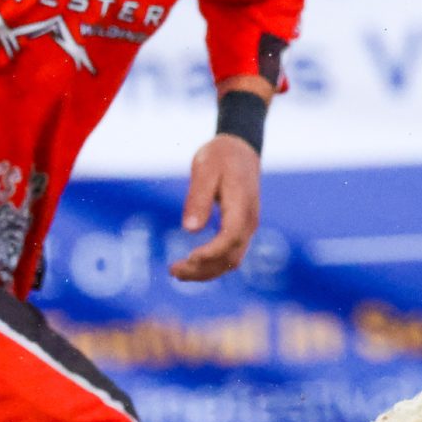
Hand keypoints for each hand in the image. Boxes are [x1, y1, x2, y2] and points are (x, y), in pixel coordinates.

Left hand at [169, 134, 260, 281]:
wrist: (241, 149)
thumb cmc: (220, 156)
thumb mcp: (204, 169)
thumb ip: (198, 198)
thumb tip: (190, 230)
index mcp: (241, 205)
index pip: (230, 237)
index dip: (211, 252)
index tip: (188, 257)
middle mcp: (249, 221)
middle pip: (230, 257)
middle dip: (202, 269)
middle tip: (173, 270)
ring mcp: (247, 228)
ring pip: (231, 261)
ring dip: (206, 272)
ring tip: (177, 272)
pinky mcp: (241, 230)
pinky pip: (230, 255)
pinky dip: (211, 265)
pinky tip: (191, 264)